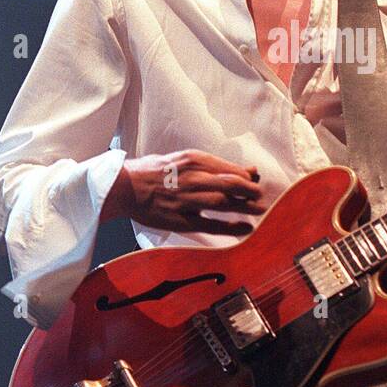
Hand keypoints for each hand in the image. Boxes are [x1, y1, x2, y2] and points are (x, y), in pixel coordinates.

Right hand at [100, 149, 265, 234]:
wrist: (125, 186)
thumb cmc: (154, 171)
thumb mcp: (183, 159)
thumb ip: (212, 165)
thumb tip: (245, 169)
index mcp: (192, 160)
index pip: (228, 168)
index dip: (246, 176)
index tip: (255, 181)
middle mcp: (192, 178)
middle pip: (230, 184)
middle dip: (250, 190)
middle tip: (261, 195)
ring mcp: (186, 200)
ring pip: (223, 203)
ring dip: (245, 206)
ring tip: (260, 209)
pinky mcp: (180, 219)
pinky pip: (210, 224)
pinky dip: (230, 226)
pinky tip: (245, 227)